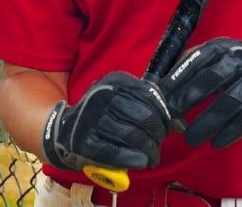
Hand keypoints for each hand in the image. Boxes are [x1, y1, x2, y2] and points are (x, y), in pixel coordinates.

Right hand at [41, 71, 171, 170]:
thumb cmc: (101, 114)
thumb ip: (146, 103)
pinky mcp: (84, 143)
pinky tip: (141, 161)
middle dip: (158, 135)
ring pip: (134, 136)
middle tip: (159, 143)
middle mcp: (102, 95)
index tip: (167, 126)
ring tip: (152, 156)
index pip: (151, 97)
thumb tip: (178, 122)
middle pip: (145, 118)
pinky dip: (132, 159)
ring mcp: (91, 119)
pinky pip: (115, 153)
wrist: (63, 130)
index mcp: (114, 80)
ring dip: (149, 151)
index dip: (164, 115)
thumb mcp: (119, 96)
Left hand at [160, 22, 241, 147]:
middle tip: (172, 119)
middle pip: (211, 79)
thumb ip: (198, 64)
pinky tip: (217, 142)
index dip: (177, 78)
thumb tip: (165, 83)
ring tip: (191, 138)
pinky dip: (232, 131)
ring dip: (207, 122)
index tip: (161, 96)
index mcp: (224, 46)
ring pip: (229, 101)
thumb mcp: (224, 53)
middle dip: (188, 100)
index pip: (196, 60)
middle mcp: (240, 57)